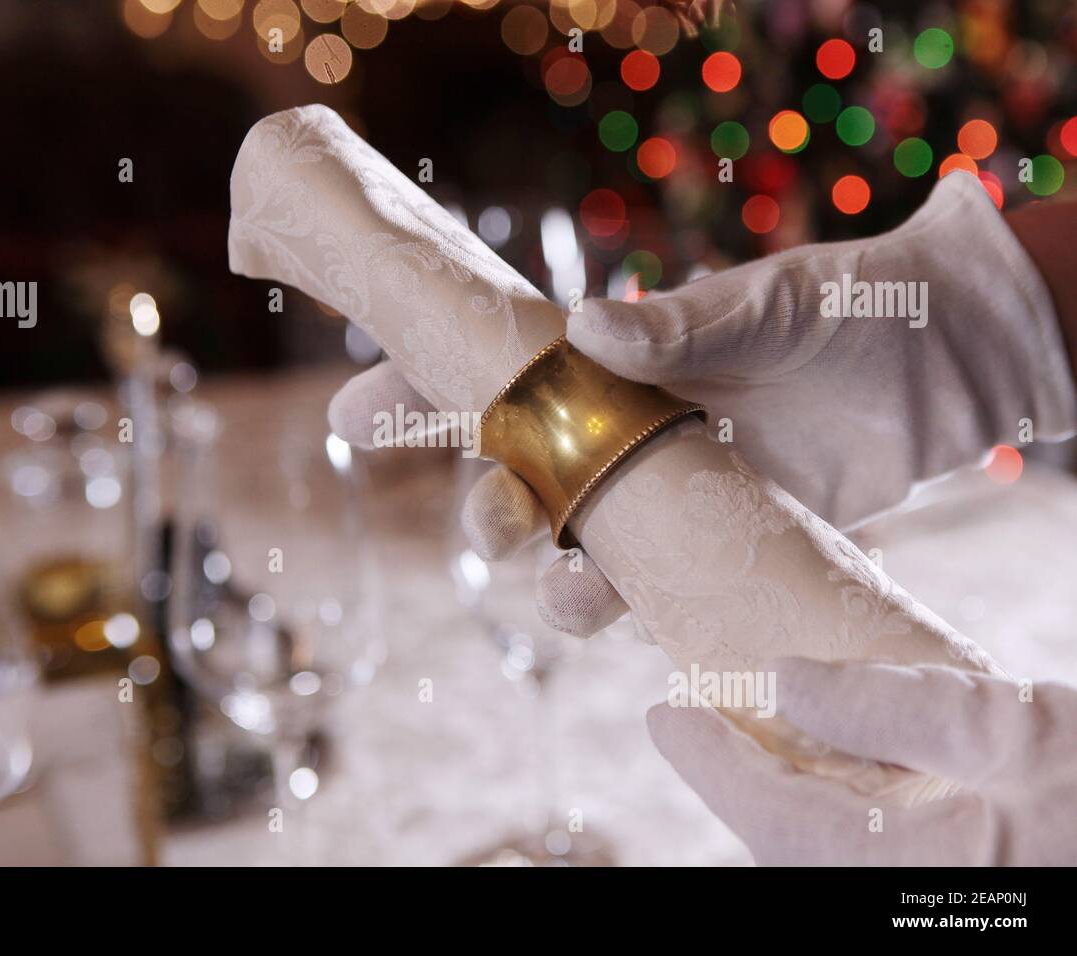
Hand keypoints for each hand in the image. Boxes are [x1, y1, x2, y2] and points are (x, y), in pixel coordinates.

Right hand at [332, 173, 1076, 635]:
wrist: (931, 370)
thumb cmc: (832, 314)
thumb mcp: (757, 306)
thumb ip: (672, 323)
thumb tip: (588, 326)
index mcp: (606, 364)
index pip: (491, 376)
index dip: (416, 390)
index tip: (355, 400)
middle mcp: (614, 433)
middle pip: (513, 479)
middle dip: (480, 504)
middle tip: (492, 515)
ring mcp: (655, 496)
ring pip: (565, 547)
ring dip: (542, 571)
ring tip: (558, 578)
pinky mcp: (703, 547)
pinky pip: (637, 587)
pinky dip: (612, 602)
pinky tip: (607, 605)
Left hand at [648, 658, 1076, 864]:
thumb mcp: (1009, 729)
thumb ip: (886, 707)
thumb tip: (784, 682)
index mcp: (898, 872)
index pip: (766, 816)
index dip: (706, 760)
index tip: (664, 711)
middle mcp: (899, 900)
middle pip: (787, 844)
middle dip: (742, 782)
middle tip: (706, 718)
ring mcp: (928, 901)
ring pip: (826, 854)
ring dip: (788, 797)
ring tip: (766, 733)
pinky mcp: (957, 892)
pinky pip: (873, 860)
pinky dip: (843, 815)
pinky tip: (851, 769)